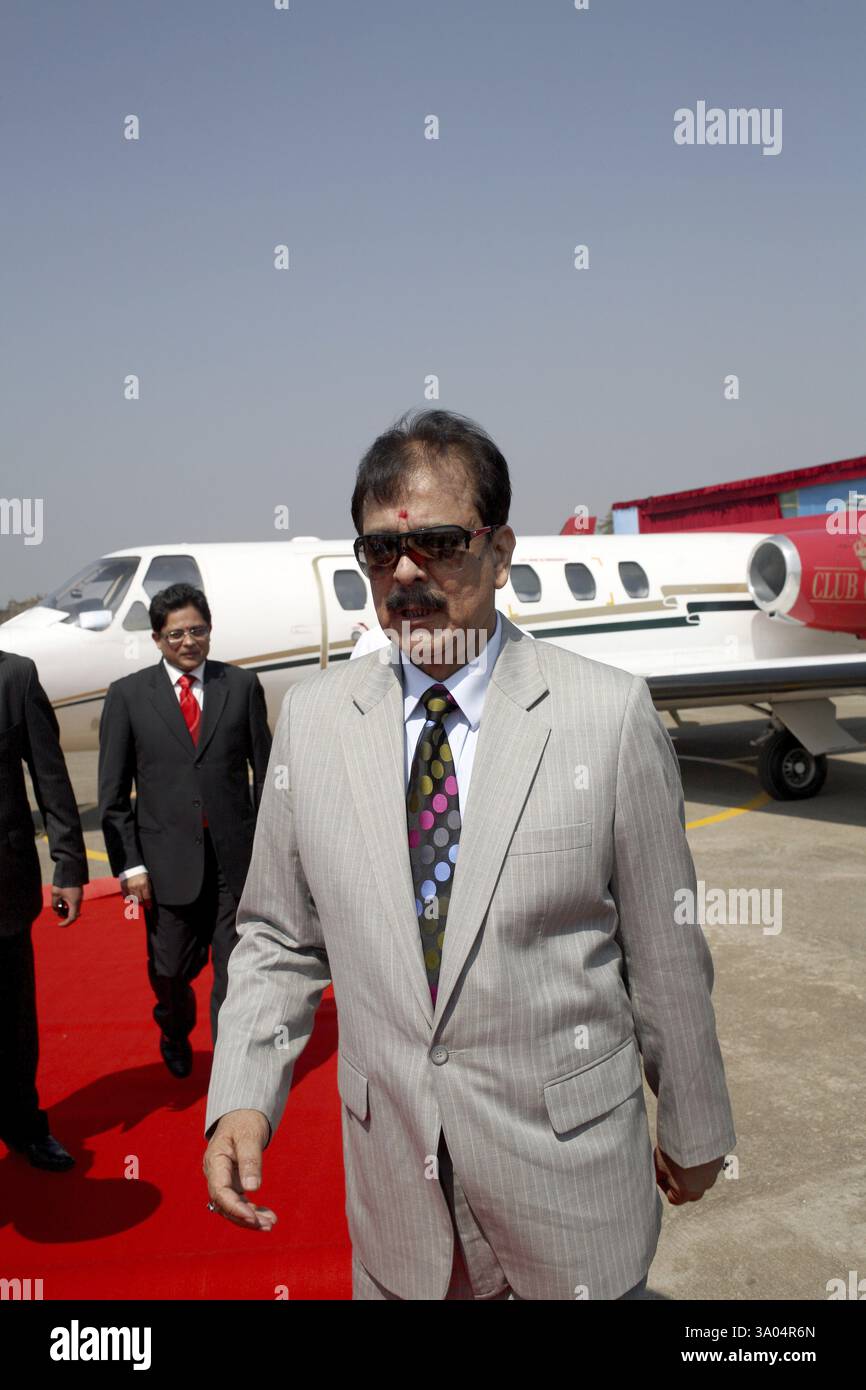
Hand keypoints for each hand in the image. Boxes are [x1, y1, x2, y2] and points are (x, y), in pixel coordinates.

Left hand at [51, 885, 82, 925]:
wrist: (71, 870)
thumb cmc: (63, 882)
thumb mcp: (55, 894)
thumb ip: (54, 904)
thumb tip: (55, 910)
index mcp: (74, 903)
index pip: (72, 918)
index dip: (65, 923)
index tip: (59, 925)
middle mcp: (78, 901)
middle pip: (74, 914)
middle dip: (65, 916)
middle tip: (58, 914)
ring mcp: (79, 897)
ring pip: (74, 908)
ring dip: (66, 910)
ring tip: (58, 906)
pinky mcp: (78, 894)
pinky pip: (74, 903)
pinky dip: (68, 905)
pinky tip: (62, 901)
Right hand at [122, 872, 151, 906]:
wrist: (132, 866)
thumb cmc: (142, 873)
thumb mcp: (148, 879)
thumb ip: (148, 888)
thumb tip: (149, 899)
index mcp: (144, 884)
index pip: (147, 898)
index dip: (148, 904)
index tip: (149, 907)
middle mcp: (136, 887)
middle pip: (139, 900)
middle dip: (142, 903)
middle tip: (144, 905)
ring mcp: (129, 887)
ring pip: (133, 899)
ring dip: (136, 901)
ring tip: (138, 902)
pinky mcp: (123, 887)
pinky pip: (126, 896)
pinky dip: (129, 898)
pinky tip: (131, 898)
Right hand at [203, 1109, 275, 1230]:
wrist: (243, 1114)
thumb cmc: (245, 1121)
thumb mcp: (249, 1136)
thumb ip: (250, 1160)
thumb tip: (252, 1189)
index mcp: (215, 1161)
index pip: (219, 1191)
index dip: (234, 1207)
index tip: (252, 1217)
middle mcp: (216, 1174)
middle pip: (225, 1204)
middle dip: (245, 1218)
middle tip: (268, 1225)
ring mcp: (224, 1179)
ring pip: (232, 1206)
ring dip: (250, 1218)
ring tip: (271, 1224)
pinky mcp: (233, 1182)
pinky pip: (240, 1201)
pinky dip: (253, 1210)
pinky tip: (268, 1216)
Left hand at [654, 1146, 724, 1204]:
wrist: (695, 1134)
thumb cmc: (675, 1151)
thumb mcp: (658, 1164)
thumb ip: (657, 1175)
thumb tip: (655, 1178)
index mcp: (686, 1192)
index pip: (674, 1199)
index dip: (664, 1186)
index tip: (661, 1172)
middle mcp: (702, 1188)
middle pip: (689, 1191)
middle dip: (680, 1180)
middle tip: (672, 1164)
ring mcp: (712, 1175)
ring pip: (700, 1178)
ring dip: (692, 1170)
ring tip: (682, 1154)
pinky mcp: (719, 1162)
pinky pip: (708, 1166)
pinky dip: (701, 1160)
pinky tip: (693, 1148)